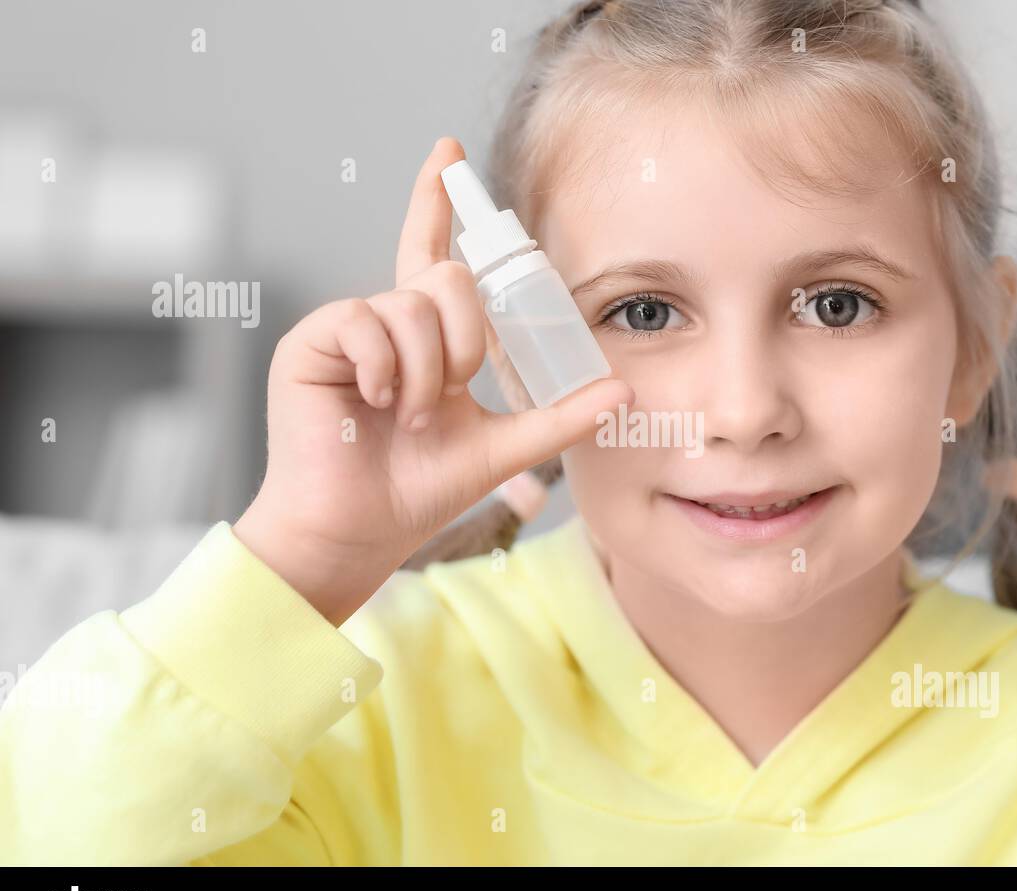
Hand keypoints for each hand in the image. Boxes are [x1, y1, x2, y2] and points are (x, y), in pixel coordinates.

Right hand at [233, 137, 631, 624]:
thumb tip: (623, 391)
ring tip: (408, 417)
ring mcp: (348, 331)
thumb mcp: (500, 447)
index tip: (450, 152)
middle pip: (447, 279)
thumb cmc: (417, 489)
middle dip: (464, 343)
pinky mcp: (311, 342)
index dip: (439, 203)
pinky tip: (377, 403)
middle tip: (447, 398)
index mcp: (427, 341)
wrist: (359, 531)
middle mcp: (388, 324)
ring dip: (425, 373)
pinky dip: (386, 367)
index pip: (437, 257)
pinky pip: (364, 320)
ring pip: (413, 303)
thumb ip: (556, 417)